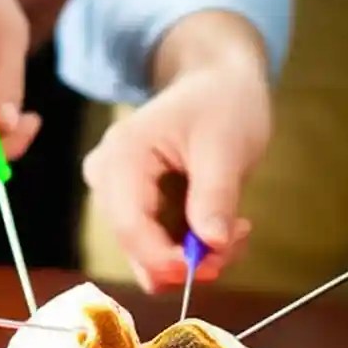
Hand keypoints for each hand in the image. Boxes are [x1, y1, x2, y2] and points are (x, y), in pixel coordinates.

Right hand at [82, 13, 270, 292]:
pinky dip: (192, 250)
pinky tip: (222, 227)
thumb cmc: (222, 103)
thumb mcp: (226, 145)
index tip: (216, 263)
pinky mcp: (134, 210)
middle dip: (189, 259)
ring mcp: (117, 198)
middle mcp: (107, 181)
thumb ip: (216, 195)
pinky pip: (158, 250)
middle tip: (240, 239)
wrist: (217, 84)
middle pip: (137, 248)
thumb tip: (212, 246)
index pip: (130, 227)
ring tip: (237, 228)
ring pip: (149, 257)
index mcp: (121, 157)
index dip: (168, 259)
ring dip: (195, 257)